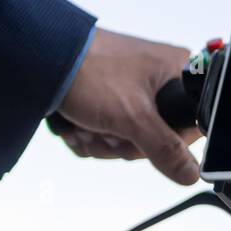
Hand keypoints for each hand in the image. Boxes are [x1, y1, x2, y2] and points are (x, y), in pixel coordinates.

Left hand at [56, 28, 199, 184]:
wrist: (39, 56)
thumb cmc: (90, 71)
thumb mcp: (133, 116)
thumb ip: (166, 149)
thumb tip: (191, 174)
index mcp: (177, 71)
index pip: (189, 124)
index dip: (165, 143)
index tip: (140, 140)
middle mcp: (158, 77)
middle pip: (156, 135)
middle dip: (123, 141)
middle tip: (106, 130)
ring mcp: (132, 88)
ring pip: (129, 137)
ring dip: (102, 140)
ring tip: (85, 125)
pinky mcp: (108, 96)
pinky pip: (109, 130)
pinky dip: (90, 134)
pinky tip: (77, 124)